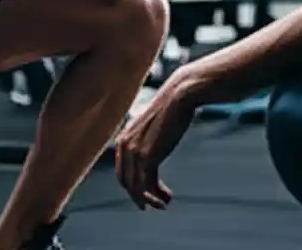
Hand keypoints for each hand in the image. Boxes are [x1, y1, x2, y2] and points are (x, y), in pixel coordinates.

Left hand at [115, 76, 196, 209]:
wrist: (179, 96)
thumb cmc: (172, 108)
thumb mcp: (154, 126)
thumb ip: (149, 138)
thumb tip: (155, 147)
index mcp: (123, 139)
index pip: (122, 171)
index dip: (134, 185)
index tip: (150, 192)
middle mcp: (123, 146)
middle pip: (126, 182)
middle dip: (140, 196)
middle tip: (158, 203)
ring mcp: (133, 152)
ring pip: (135, 188)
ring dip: (150, 200)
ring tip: (164, 204)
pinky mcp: (146, 157)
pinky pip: (145, 186)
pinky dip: (154, 198)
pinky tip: (166, 200)